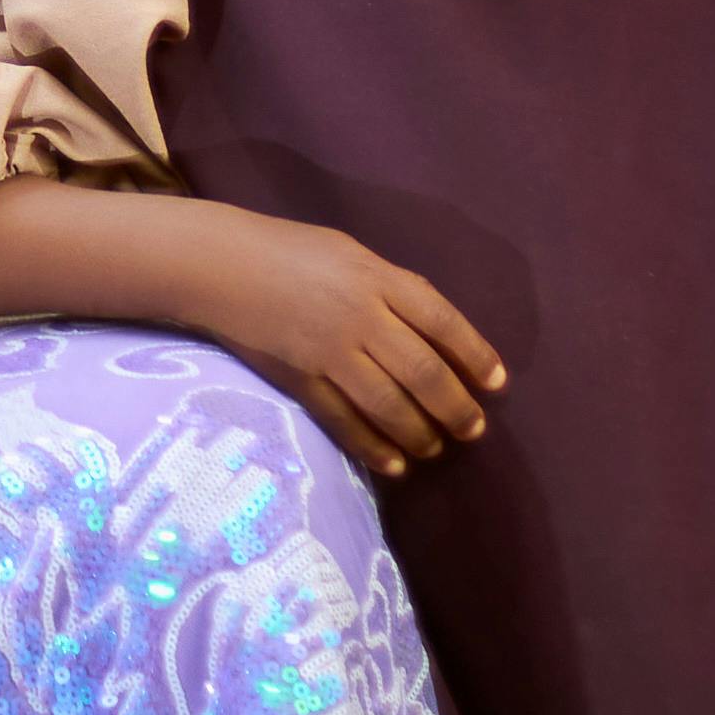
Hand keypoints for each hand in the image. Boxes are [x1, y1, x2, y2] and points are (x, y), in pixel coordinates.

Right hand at [185, 209, 505, 481]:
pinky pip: (343, 421)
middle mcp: (359, 315)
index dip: (475, 355)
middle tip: (473, 430)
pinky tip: (393, 463)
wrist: (218, 266)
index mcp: (377, 277)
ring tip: (435, 448)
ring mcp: (328, 351)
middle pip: (423, 371)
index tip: (497, 384)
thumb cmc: (288, 251)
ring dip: (420, 432)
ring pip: (389, 403)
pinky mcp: (299, 379)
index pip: (442, 321)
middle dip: (455, 406)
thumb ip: (389, 289)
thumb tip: (431, 334)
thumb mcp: (349, 254)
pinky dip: (372, 447)